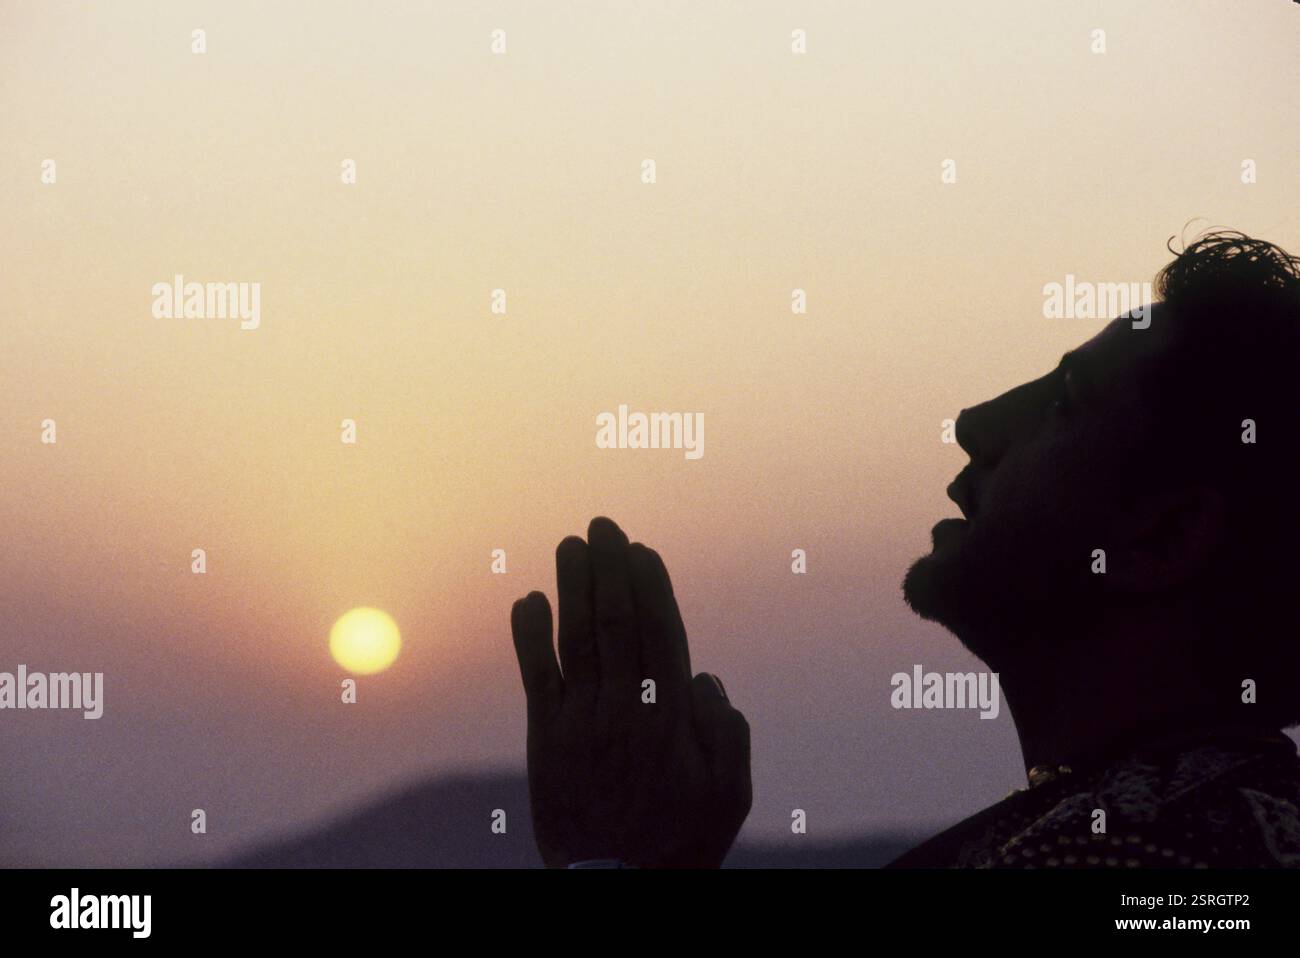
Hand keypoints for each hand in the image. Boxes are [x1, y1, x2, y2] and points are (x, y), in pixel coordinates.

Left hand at [510, 516, 751, 867]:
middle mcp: (623, 707)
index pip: (659, 633)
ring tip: (569, 545)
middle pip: (616, 622)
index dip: (649, 587)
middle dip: (609, 569)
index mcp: (670, 716)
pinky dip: (529, 636)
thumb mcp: (730, 795)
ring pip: (575, 638)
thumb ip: (727, 732)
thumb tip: (704, 677)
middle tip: (602, 526)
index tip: (642, 551)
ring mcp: (580, 720)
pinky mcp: (546, 738)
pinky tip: (527, 601)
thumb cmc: (678, 843)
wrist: (616, 888)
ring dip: (572, 586)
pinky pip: (536, 675)